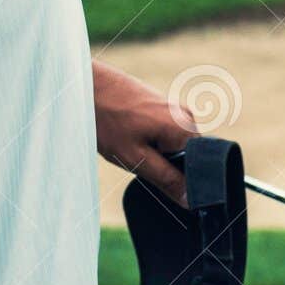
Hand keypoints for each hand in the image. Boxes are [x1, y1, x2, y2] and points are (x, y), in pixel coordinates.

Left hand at [92, 60, 197, 205]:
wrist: (84, 85)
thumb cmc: (107, 120)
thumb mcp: (135, 157)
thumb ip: (166, 179)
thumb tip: (191, 199)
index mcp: (186, 128)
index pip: (200, 167)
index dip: (183, 181)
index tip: (160, 182)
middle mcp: (186, 115)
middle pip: (186, 156)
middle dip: (165, 165)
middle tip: (138, 158)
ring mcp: (172, 108)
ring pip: (171, 145)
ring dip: (154, 153)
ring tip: (129, 142)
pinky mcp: (159, 105)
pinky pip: (161, 133)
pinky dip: (147, 140)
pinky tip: (127, 133)